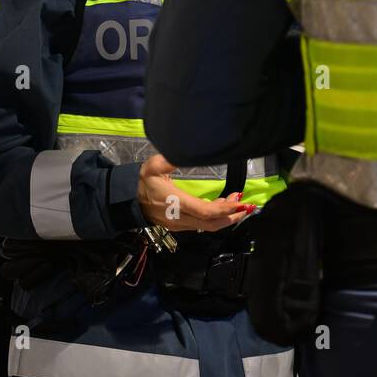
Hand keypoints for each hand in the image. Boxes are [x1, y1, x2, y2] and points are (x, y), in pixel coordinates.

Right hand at [137, 154, 254, 232]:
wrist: (128, 200)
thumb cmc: (142, 182)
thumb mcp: (153, 167)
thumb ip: (168, 159)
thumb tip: (180, 150)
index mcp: (176, 203)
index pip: (205, 212)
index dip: (224, 209)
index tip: (238, 200)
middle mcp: (180, 218)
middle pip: (212, 224)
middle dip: (232, 216)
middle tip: (248, 205)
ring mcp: (181, 224)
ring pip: (209, 226)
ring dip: (226, 217)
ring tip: (239, 204)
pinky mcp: (181, 226)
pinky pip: (203, 225)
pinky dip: (217, 218)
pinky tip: (224, 207)